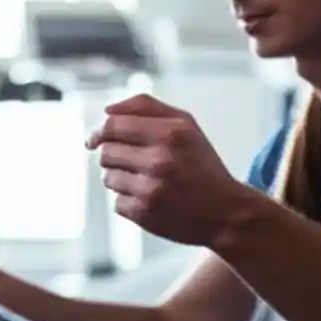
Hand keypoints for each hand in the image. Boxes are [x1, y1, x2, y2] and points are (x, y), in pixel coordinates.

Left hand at [88, 94, 257, 246]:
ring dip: (120, 178)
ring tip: (147, 181)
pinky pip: (116, 202)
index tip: (94, 139)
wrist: (226, 212)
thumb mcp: (185, 125)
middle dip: (113, 156)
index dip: (99, 131)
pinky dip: (129, 201)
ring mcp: (150, 188)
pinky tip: (151, 199)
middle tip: (134, 162)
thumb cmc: (201, 165)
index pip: (112, 125)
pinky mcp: (143, 213)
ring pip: (108, 177)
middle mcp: (159, 160)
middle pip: (106, 152)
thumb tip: (106, 110)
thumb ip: (145, 107)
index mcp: (170, 133)